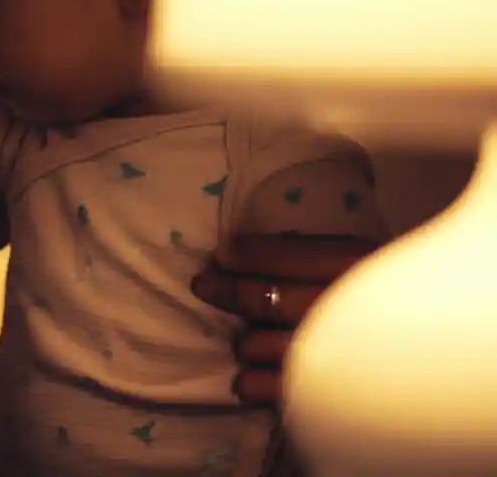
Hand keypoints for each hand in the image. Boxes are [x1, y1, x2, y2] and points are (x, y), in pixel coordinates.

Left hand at [191, 233, 380, 404]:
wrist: (438, 361)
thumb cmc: (389, 298)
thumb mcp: (364, 262)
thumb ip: (315, 254)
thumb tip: (247, 248)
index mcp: (359, 268)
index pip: (291, 255)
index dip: (250, 254)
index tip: (223, 253)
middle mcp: (346, 308)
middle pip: (267, 298)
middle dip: (229, 290)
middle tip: (204, 285)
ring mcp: (341, 353)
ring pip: (266, 344)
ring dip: (245, 342)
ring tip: (242, 342)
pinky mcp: (335, 394)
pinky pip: (278, 389)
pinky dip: (252, 385)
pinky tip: (243, 381)